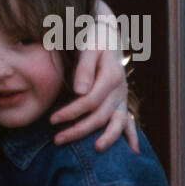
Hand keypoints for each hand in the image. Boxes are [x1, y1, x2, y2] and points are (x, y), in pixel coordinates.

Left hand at [48, 2, 138, 152]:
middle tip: (57, 140)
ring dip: (106, 139)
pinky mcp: (122, 100)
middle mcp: (119, 89)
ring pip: (117, 123)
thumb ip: (84, 69)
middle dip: (78, 130)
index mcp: (110, 76)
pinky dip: (132, 136)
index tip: (52, 120)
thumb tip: (80, 92)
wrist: (107, 33)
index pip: (89, 102)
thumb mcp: (88, 47)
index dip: (71, 113)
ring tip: (94, 149)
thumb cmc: (93, 38)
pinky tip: (132, 152)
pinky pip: (129, 121)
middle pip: (100, 116)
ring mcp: (122, 96)